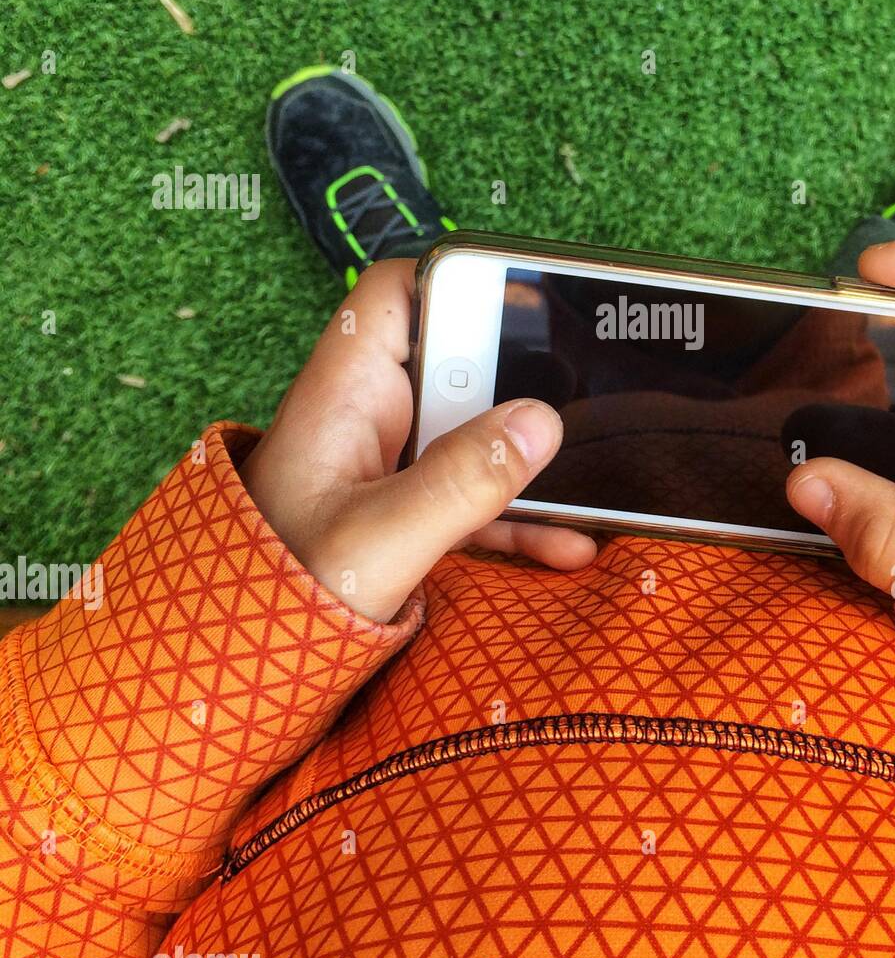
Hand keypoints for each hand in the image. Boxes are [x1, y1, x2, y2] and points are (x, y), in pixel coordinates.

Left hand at [240, 259, 595, 622]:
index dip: (457, 280)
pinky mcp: (405, 515)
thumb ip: (459, 483)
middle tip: (588, 399)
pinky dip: (520, 517)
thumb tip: (540, 423)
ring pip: (475, 434)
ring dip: (532, 462)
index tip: (527, 298)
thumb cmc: (275, 603)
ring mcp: (390, 467)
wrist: (237, 676)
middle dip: (524, 382)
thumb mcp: (379, 542)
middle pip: (456, 362)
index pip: (395, 295)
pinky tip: (569, 545)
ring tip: (595, 485)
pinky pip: (474, 496)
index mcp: (345, 395)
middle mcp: (369, 418)